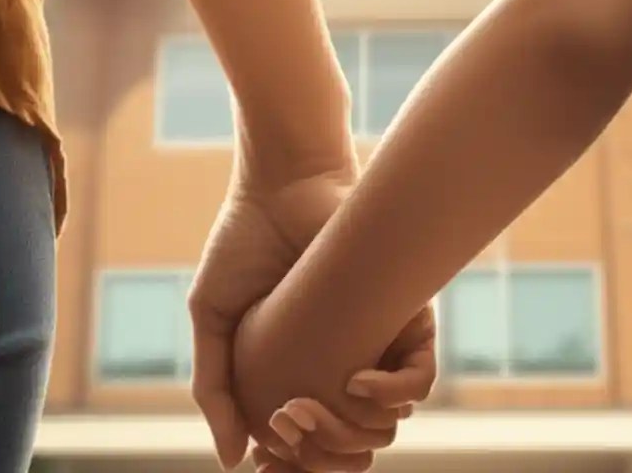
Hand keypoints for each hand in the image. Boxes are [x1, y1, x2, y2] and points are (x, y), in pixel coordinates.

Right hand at [188, 168, 435, 470]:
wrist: (283, 185)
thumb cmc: (244, 242)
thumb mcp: (214, 317)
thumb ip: (214, 388)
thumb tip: (232, 463)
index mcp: (297, 375)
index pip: (307, 446)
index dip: (290, 466)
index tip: (266, 463)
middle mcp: (339, 367)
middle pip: (348, 449)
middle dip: (317, 459)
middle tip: (287, 428)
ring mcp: (374, 347)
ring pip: (384, 426)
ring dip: (348, 435)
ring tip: (304, 406)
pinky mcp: (406, 320)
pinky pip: (418, 380)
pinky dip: (393, 394)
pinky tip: (355, 383)